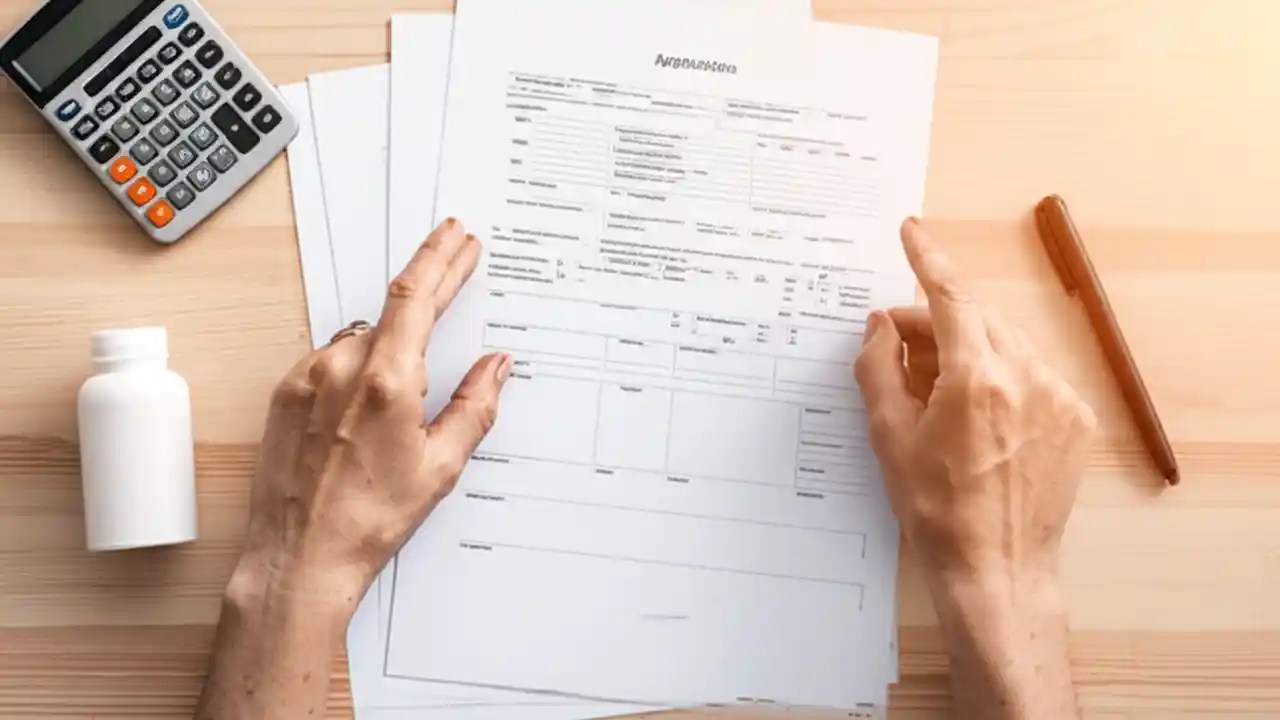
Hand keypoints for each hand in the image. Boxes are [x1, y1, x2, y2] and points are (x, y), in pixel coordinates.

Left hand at [198, 219, 510, 719]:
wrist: (299, 556)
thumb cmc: (368, 520)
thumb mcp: (441, 466)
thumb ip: (474, 406)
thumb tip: (495, 366)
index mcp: (385, 381)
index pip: (416, 297)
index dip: (441, 260)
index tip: (458, 237)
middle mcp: (339, 368)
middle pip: (390, 311)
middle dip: (427, 284)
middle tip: (454, 258)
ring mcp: (306, 379)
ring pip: (358, 339)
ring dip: (387, 343)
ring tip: (405, 392)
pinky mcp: (283, 396)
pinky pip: (329, 361)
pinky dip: (354, 367)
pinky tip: (364, 406)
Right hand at [855, 218, 1092, 718]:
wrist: (997, 568)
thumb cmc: (937, 510)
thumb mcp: (889, 437)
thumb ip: (877, 368)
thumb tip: (879, 325)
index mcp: (977, 377)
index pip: (950, 296)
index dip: (927, 258)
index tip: (911, 231)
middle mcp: (1026, 377)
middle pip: (976, 319)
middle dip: (934, 321)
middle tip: (897, 342)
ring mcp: (1059, 398)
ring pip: (1005, 345)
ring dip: (967, 350)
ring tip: (933, 388)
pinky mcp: (1076, 420)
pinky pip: (1032, 375)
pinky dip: (1000, 378)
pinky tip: (976, 415)